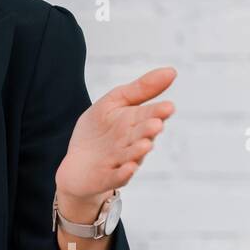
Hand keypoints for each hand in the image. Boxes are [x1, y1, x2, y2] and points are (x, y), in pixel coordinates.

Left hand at [55, 66, 177, 206]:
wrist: (78, 164)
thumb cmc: (99, 131)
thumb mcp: (114, 103)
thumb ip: (141, 89)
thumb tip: (171, 71)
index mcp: (136, 123)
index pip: (150, 115)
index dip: (158, 112)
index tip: (168, 107)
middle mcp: (133, 143)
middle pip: (142, 135)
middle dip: (148, 130)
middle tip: (156, 124)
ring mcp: (122, 161)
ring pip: (132, 156)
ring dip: (138, 151)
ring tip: (145, 144)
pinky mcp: (108, 177)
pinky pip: (118, 176)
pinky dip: (124, 173)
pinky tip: (129, 168)